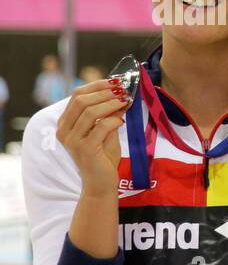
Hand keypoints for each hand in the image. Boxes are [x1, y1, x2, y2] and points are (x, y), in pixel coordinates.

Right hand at [56, 80, 129, 199]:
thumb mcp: (105, 132)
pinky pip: (101, 127)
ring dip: (111, 104)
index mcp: (66, 123)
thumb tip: (121, 95)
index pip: (77, 95)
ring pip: (91, 112)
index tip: (114, 81)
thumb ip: (108, 115)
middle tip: (123, 90)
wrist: (101, 183)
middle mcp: (64, 130)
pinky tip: (122, 121)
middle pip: (81, 100)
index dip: (96, 86)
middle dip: (104, 92)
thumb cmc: (103, 157)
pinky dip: (114, 120)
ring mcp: (73, 140)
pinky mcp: (85, 148)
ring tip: (126, 101)